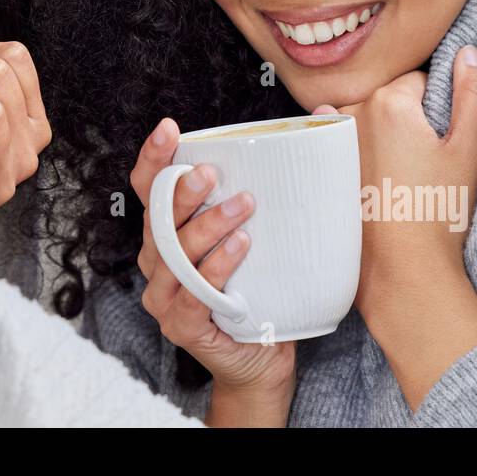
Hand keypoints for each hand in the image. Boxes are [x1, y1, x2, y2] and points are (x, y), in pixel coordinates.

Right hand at [130, 117, 296, 419]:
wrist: (263, 362)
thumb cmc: (263, 290)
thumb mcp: (266, 231)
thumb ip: (282, 178)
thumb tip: (327, 113)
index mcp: (169, 232)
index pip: (150, 188)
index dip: (154, 157)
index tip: (170, 128)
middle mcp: (158, 261)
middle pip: (157, 219)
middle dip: (182, 192)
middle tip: (212, 173)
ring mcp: (165, 297)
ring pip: (175, 256)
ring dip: (207, 226)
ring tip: (243, 206)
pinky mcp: (181, 328)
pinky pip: (193, 295)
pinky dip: (216, 269)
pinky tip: (241, 248)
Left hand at [319, 44, 476, 337]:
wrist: (401, 270)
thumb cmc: (438, 211)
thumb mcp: (469, 149)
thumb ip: (471, 95)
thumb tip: (467, 53)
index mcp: (390, 101)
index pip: (420, 81)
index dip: (436, 109)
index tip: (440, 141)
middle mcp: (352, 112)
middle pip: (387, 98)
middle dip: (405, 120)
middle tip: (420, 164)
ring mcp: (331, 139)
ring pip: (361, 118)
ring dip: (376, 134)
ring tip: (395, 176)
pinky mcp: (319, 165)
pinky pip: (336, 141)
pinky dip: (349, 150)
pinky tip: (366, 178)